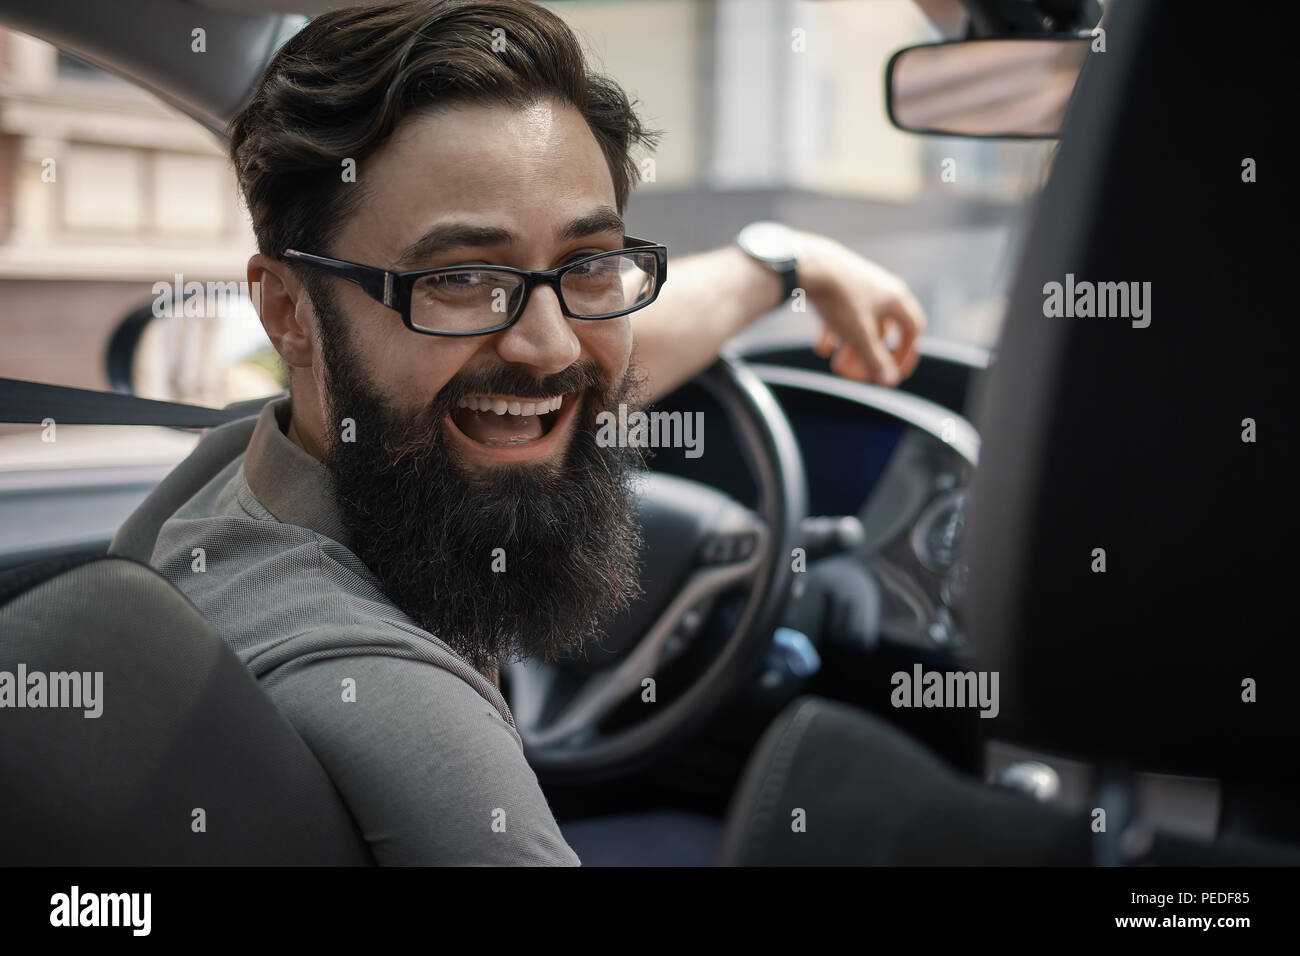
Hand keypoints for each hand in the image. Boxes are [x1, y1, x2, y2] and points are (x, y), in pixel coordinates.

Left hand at [794, 232, 925, 386]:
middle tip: (858, 375)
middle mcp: (882, 288)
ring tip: (837, 367)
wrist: (808, 264)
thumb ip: (875, 360)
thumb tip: (890, 382)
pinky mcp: (837, 281)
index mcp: (896, 298)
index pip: (914, 329)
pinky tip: (821, 349)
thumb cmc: (839, 300)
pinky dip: (835, 333)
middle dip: (871, 355)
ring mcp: (859, 283)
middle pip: (884, 329)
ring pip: (862, 322)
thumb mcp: (859, 336)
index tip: (893, 373)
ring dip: (852, 347)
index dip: (907, 354)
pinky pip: (842, 312)